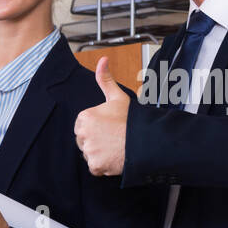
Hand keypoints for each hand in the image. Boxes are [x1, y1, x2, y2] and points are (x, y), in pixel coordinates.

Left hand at [74, 58, 129, 175]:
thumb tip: (102, 61)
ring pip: (89, 153)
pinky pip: (94, 167)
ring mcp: (89, 151)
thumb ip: (105, 80)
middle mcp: (83, 134)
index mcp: (85, 117)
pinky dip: (103, 165)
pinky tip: (114, 156)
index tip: (107, 127)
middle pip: (83, 140)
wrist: (145, 142)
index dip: (95, 126)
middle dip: (95, 140)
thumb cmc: (132, 121)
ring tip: (114, 146)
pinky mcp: (95, 165)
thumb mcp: (117, 98)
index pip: (82, 125)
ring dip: (99, 152)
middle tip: (112, 137)